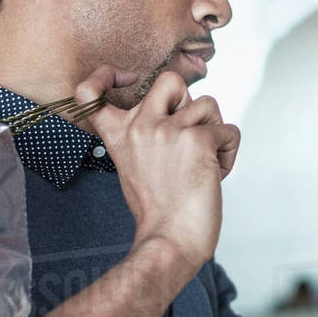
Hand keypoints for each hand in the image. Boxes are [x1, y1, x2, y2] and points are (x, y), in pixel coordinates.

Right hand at [73, 66, 240, 269]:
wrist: (171, 240)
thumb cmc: (158, 211)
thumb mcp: (134, 166)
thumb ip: (143, 135)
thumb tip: (175, 111)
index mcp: (118, 134)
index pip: (89, 92)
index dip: (104, 76)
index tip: (124, 78)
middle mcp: (139, 126)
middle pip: (171, 80)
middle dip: (189, 102)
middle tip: (189, 137)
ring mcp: (168, 130)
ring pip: (209, 104)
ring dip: (214, 132)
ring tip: (205, 162)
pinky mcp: (198, 139)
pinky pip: (229, 131)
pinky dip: (229, 152)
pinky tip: (217, 174)